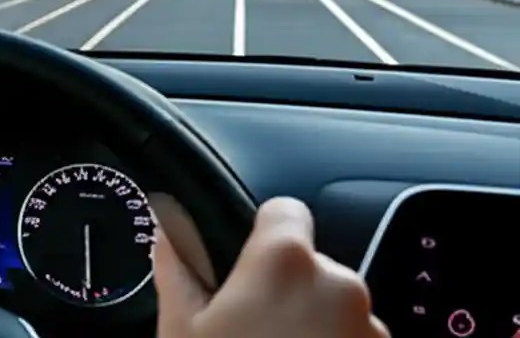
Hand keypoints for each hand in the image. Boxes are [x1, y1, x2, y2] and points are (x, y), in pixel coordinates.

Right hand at [152, 196, 388, 337]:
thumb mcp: (181, 332)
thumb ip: (177, 269)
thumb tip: (164, 230)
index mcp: (284, 262)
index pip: (284, 212)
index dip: (261, 234)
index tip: (244, 262)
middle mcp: (340, 287)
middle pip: (310, 269)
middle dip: (285, 295)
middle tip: (249, 334)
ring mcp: (372, 332)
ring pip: (337, 313)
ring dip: (313, 332)